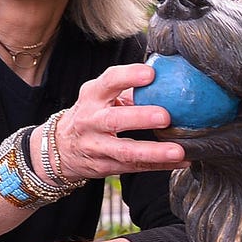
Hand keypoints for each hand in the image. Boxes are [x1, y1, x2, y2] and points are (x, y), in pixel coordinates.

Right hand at [51, 63, 186, 185]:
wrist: (60, 147)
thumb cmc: (91, 114)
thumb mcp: (100, 96)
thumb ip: (129, 90)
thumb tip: (167, 79)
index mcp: (92, 96)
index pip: (109, 81)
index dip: (129, 76)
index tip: (151, 74)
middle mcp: (91, 121)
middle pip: (114, 120)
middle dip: (141, 118)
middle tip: (166, 116)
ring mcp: (96, 146)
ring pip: (125, 151)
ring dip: (154, 152)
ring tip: (178, 151)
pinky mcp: (105, 166)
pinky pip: (135, 167)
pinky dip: (160, 165)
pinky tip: (181, 162)